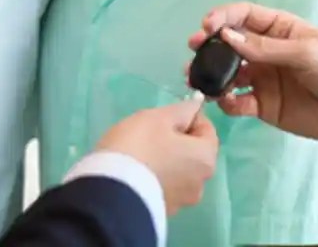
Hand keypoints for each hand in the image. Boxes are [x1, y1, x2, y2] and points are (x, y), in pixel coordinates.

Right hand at [95, 100, 218, 214]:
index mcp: (206, 158)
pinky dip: (155, 177)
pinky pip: (163, 187)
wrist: (110, 192)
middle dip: (177, 140)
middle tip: (150, 132)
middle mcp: (200, 183)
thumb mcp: (158, 118)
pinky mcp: (162, 211)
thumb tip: (196, 105)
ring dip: (166, 160)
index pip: (207, 129)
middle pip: (194, 153)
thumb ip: (182, 110)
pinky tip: (135, 171)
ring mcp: (181, 201)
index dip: (189, 117)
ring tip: (140, 152)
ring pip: (179, 171)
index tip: (166, 115)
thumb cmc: (138, 146)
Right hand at [188, 2, 317, 156]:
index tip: (208, 26)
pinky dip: (227, 101)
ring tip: (198, 79)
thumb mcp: (308, 52)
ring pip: (228, 73)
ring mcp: (263, 78)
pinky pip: (238, 101)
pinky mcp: (264, 105)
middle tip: (194, 50)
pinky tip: (227, 102)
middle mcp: (267, 51)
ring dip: (211, 74)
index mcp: (280, 29)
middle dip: (209, 45)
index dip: (223, 17)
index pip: (244, 15)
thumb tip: (227, 36)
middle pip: (229, 43)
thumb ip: (266, 48)